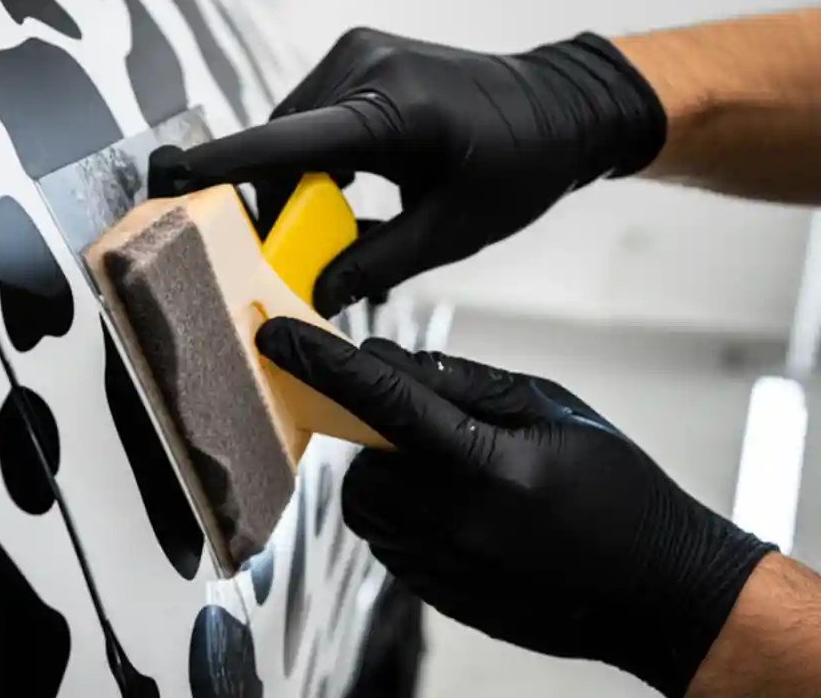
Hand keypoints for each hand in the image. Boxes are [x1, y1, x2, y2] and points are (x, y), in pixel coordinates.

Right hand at [151, 28, 665, 315]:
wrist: (559, 105)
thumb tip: (317, 298)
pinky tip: (341, 189)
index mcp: (393, 109)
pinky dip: (312, 156)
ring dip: (294, 179)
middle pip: (282, 143)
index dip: (226, 166)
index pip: (289, 142)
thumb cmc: (518, 164)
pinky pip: (310, 115)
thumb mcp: (452, 230)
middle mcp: (364, 66)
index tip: (171, 181)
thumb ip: (377, 265)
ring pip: (291, 130)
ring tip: (326, 223)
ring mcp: (359, 53)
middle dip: (275, 201)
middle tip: (286, 256)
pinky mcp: (359, 57)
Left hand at [255, 317, 771, 696]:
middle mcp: (457, 526)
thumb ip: (467, 385)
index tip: (276, 337)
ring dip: (385, 480)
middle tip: (424, 433)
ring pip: (366, 511)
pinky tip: (461, 514)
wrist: (657, 593)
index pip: (383, 403)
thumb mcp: (555, 411)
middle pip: (361, 466)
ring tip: (449, 475)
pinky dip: (403, 518)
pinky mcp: (440, 597)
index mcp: (490, 468)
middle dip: (373, 440)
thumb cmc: (619, 493)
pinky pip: (388, 546)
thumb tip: (390, 361)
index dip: (323, 363)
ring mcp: (446, 570)